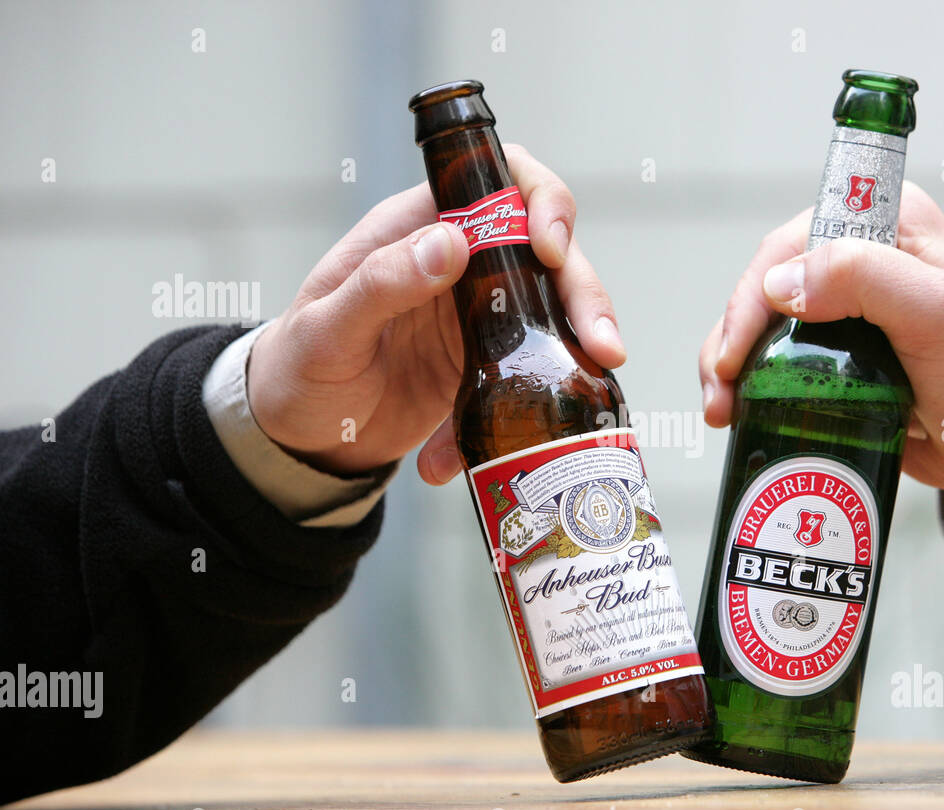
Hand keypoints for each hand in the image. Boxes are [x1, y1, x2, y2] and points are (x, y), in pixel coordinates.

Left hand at [247, 145, 624, 484]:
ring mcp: (480, 317)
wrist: (296, 437)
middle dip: (584, 289)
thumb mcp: (326, 329)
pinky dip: (530, 407)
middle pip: (547, 251)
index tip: (549, 247)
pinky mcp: (488, 368)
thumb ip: (380, 283)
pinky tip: (487, 446)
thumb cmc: (297, 369)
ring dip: (581, 342)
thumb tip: (450, 243)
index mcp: (418, 229)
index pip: (499, 183)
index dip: (538, 201)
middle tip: (602, 343)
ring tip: (598, 374)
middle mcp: (460, 265)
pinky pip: (533, 374)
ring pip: (555, 309)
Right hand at [698, 182, 943, 502]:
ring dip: (730, 367)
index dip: (754, 294)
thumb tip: (780, 285)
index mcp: (886, 221)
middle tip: (721, 392)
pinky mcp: (837, 356)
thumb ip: (863, 277)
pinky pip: (775, 361)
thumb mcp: (938, 312)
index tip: (738, 351)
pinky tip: (737, 414)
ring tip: (722, 412)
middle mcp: (860, 256)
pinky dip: (748, 386)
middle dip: (732, 338)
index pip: (793, 242)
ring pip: (761, 325)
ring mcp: (844, 309)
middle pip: (765, 284)